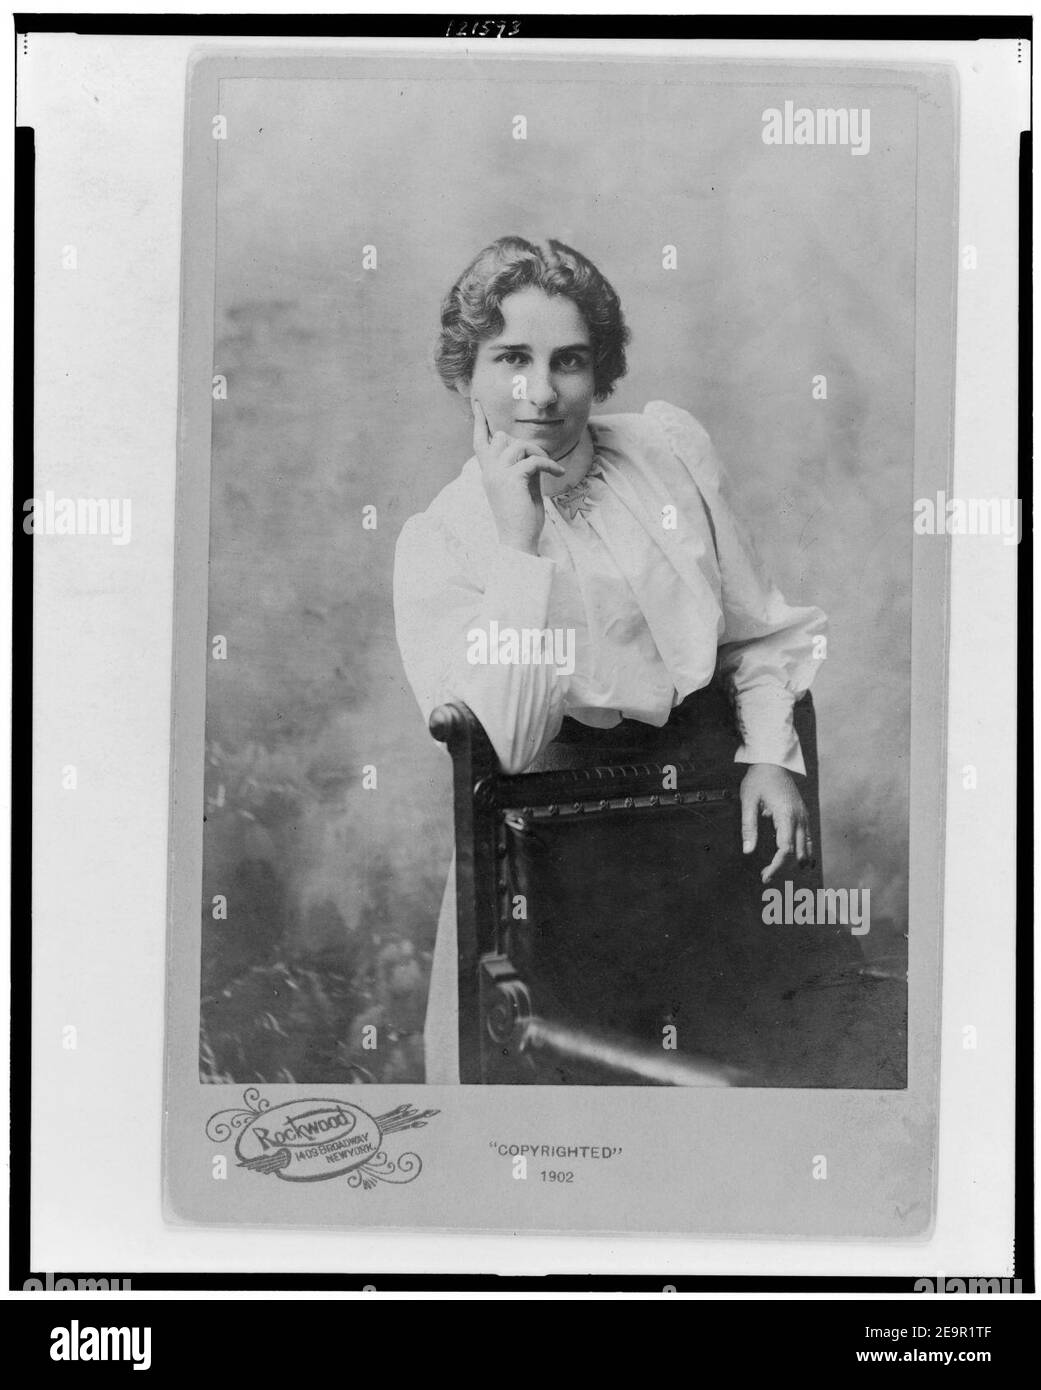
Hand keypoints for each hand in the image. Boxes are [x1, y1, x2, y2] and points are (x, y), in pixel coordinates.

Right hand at [471, 399, 564, 553]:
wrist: (518, 540)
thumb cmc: (521, 517)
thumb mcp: (521, 487)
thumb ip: (522, 467)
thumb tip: (532, 453)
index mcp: (488, 473)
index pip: (479, 441)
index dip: (479, 421)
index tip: (477, 402)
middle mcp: (489, 471)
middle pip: (501, 437)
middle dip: (523, 442)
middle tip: (542, 458)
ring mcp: (498, 474)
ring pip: (519, 445)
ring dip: (540, 453)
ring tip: (552, 467)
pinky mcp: (512, 479)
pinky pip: (534, 460)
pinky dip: (550, 464)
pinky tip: (559, 472)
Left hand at [739, 763, 814, 884]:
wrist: (773, 762)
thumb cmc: (759, 779)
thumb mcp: (748, 801)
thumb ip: (748, 826)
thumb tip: (748, 850)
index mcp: (786, 815)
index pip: (786, 849)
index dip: (776, 866)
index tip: (765, 876)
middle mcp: (799, 818)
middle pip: (799, 853)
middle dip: (783, 867)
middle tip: (765, 875)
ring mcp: (804, 816)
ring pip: (807, 848)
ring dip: (795, 862)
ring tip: (776, 869)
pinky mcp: (804, 814)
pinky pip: (808, 838)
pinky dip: (803, 852)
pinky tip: (795, 859)